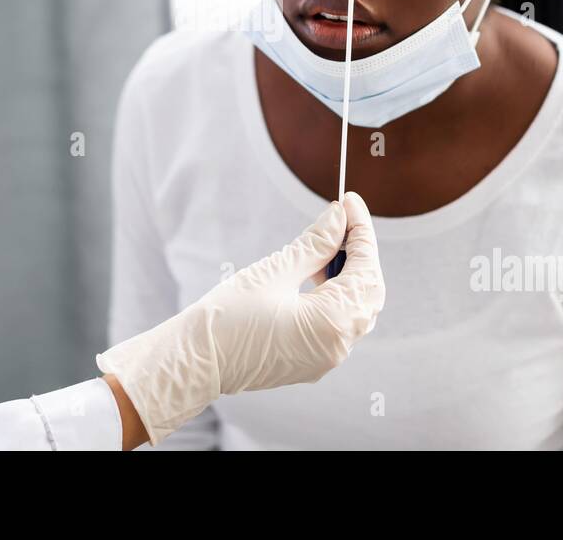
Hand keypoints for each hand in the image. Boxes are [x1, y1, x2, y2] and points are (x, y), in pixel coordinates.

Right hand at [96, 191, 383, 444]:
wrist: (193, 363)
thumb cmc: (226, 318)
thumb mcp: (273, 271)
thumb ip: (314, 244)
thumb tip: (339, 217)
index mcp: (332, 323)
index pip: (365, 267)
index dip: (361, 230)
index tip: (350, 201)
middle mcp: (338, 346)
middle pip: (369, 290)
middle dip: (360, 252)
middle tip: (343, 219)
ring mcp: (327, 358)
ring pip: (357, 308)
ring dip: (349, 273)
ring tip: (327, 245)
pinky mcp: (313, 361)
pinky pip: (340, 323)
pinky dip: (337, 295)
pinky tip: (317, 274)